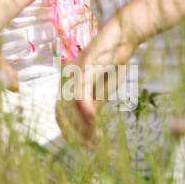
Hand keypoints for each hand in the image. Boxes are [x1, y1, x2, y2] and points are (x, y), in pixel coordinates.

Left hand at [55, 19, 135, 144]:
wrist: (123, 37)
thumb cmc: (114, 59)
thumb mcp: (104, 87)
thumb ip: (95, 102)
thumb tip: (90, 122)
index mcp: (69, 82)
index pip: (61, 111)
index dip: (70, 130)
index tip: (83, 144)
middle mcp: (67, 77)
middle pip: (62, 112)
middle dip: (75, 133)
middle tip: (90, 147)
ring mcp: (74, 73)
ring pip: (71, 105)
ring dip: (82, 125)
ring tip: (94, 139)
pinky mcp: (85, 68)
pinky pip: (81, 92)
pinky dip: (85, 108)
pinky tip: (94, 120)